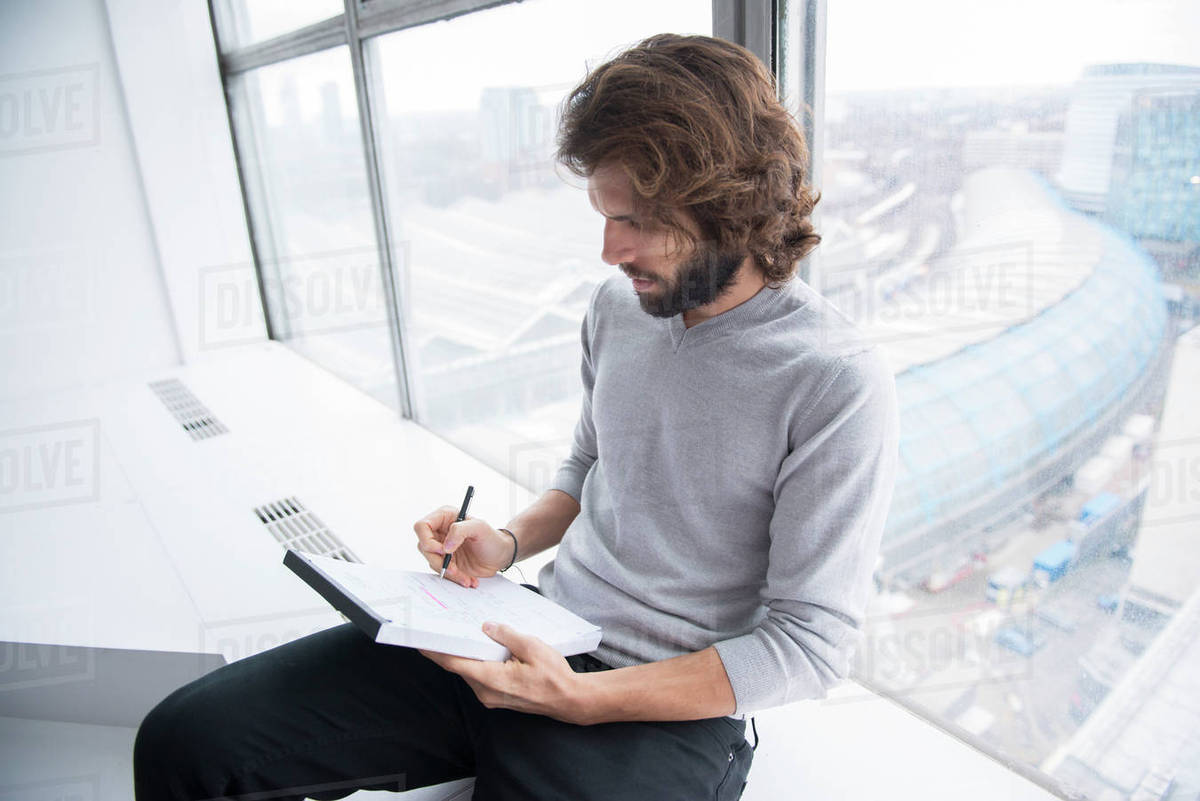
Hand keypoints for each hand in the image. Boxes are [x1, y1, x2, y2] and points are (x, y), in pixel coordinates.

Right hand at [412, 506, 514, 587]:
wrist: (500, 555)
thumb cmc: (492, 538)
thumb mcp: (480, 527)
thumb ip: (460, 531)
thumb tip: (445, 546)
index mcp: (444, 517)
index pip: (422, 526)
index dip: (428, 540)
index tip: (443, 551)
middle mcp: (440, 532)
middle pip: (424, 547)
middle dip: (439, 561)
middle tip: (454, 569)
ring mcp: (442, 548)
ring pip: (432, 562)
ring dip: (448, 572)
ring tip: (466, 577)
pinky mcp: (446, 562)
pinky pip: (442, 572)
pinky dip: (454, 579)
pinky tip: (468, 579)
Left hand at [420, 623, 589, 724]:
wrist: (569, 700)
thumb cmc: (554, 677)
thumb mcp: (532, 647)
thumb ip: (507, 635)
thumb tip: (487, 627)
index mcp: (491, 679)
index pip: (454, 663)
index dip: (435, 651)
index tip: (420, 640)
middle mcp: (486, 692)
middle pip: (458, 667)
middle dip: (446, 649)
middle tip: (436, 629)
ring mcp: (491, 696)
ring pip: (468, 672)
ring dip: (462, 655)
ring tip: (456, 634)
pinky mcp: (496, 696)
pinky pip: (479, 677)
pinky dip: (474, 662)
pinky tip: (479, 648)